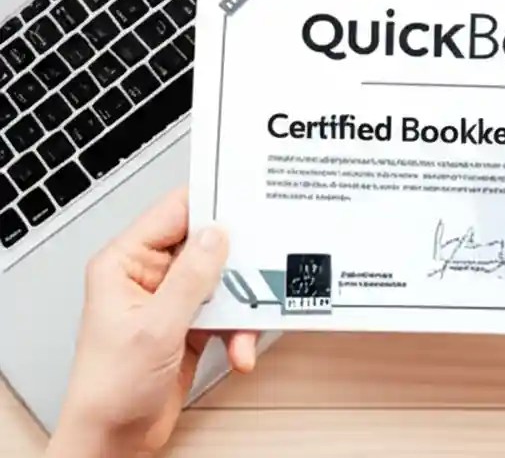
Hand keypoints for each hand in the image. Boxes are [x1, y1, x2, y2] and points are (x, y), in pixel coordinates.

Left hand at [46, 188, 257, 456]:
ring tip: (245, 328)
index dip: (209, 205)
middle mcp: (148, 277)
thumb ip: (191, 278)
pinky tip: (239, 351)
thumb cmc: (110, 388)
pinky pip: (227, 313)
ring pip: (223, 283)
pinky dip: (240, 332)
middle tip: (262, 269)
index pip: (172, 214)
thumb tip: (217, 236)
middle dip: (236, 265)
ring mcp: (171, 301)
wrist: (115, 438)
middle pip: (206, 248)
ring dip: (241, 307)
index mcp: (125, 263)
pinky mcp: (189, 325)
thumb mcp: (156, 326)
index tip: (246, 202)